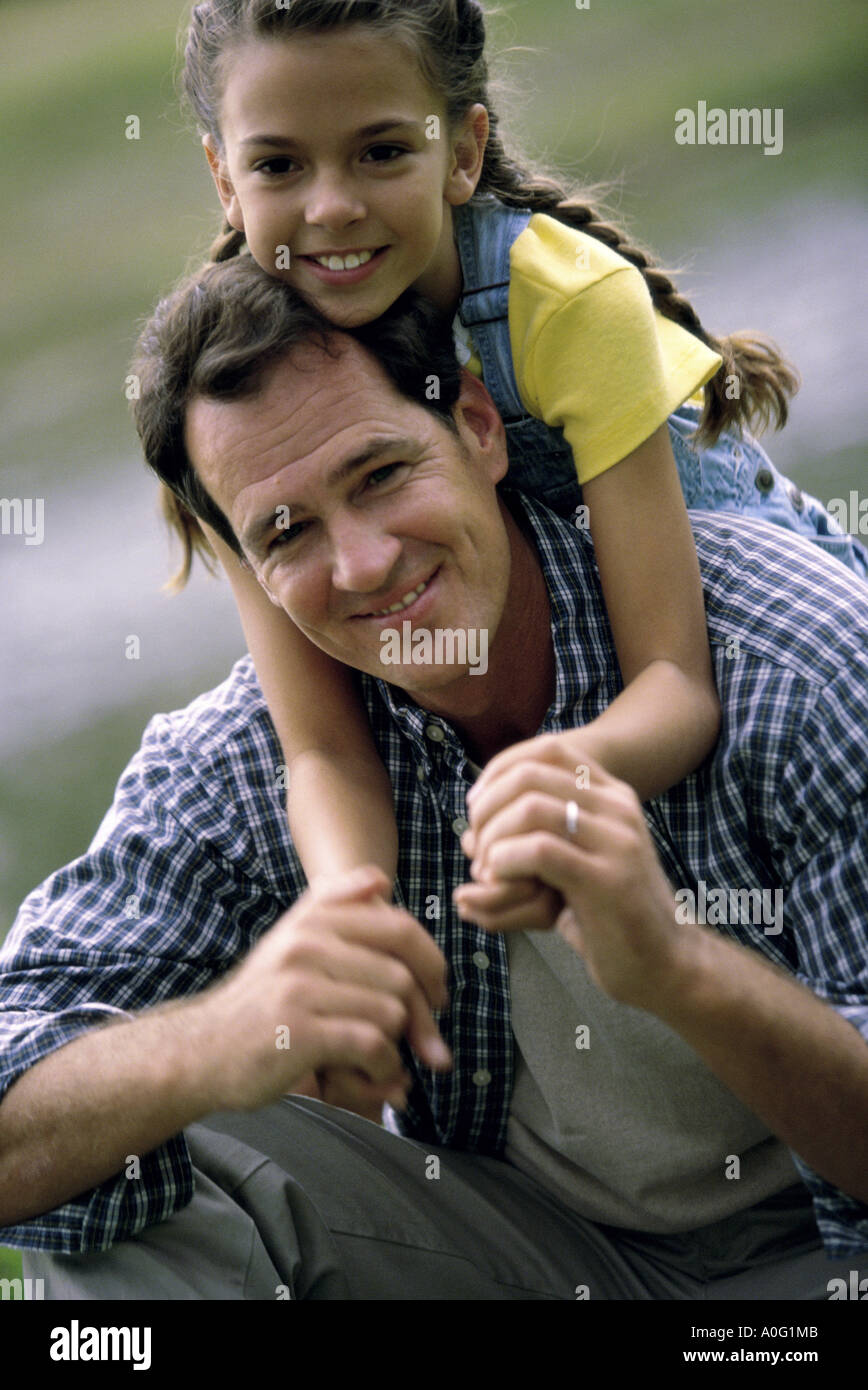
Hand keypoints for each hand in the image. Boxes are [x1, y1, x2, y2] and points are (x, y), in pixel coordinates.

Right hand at [199, 866, 450, 1112]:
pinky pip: (372, 1044)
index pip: (399, 927)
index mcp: (313, 918)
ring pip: (390, 1010)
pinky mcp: (299, 1030)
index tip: (436, 994)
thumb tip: (382, 878)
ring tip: (380, 1058)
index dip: (431, 963)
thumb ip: (333, 904)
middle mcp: (306, 942)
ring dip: (396, 1045)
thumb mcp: (290, 939)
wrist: (202, 1050)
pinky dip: (382, 1067)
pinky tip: (369, 1073)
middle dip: (422, 1014)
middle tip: (427, 1044)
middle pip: (401, 973)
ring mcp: (301, 985)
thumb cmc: (260, 1001)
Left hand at [456, 742, 689, 1010]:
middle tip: (475, 847)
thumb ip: (530, 841)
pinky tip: (498, 881)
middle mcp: (619, 808)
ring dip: (492, 838)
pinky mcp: (607, 880)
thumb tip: (465, 838)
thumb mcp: (571, 866)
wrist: (665, 966)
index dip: (499, 771)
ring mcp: (617, 841)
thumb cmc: (609, 918)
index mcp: (614, 796)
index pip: (547, 749)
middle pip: (530, 776)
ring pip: (531, 808)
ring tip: (485, 871)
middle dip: (487, 808)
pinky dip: (505, 861)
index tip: (476, 808)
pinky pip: (540, 850)